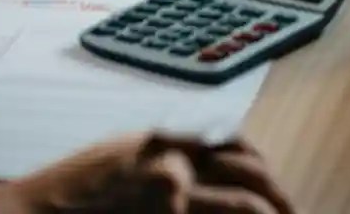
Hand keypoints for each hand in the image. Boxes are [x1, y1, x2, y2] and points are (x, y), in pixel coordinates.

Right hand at [8, 131, 294, 213]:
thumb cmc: (70, 193)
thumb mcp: (120, 155)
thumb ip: (164, 154)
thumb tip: (205, 164)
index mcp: (162, 142)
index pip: (234, 145)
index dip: (262, 167)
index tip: (272, 187)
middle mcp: (172, 165)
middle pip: (249, 175)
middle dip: (279, 198)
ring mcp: (170, 201)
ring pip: (245, 207)